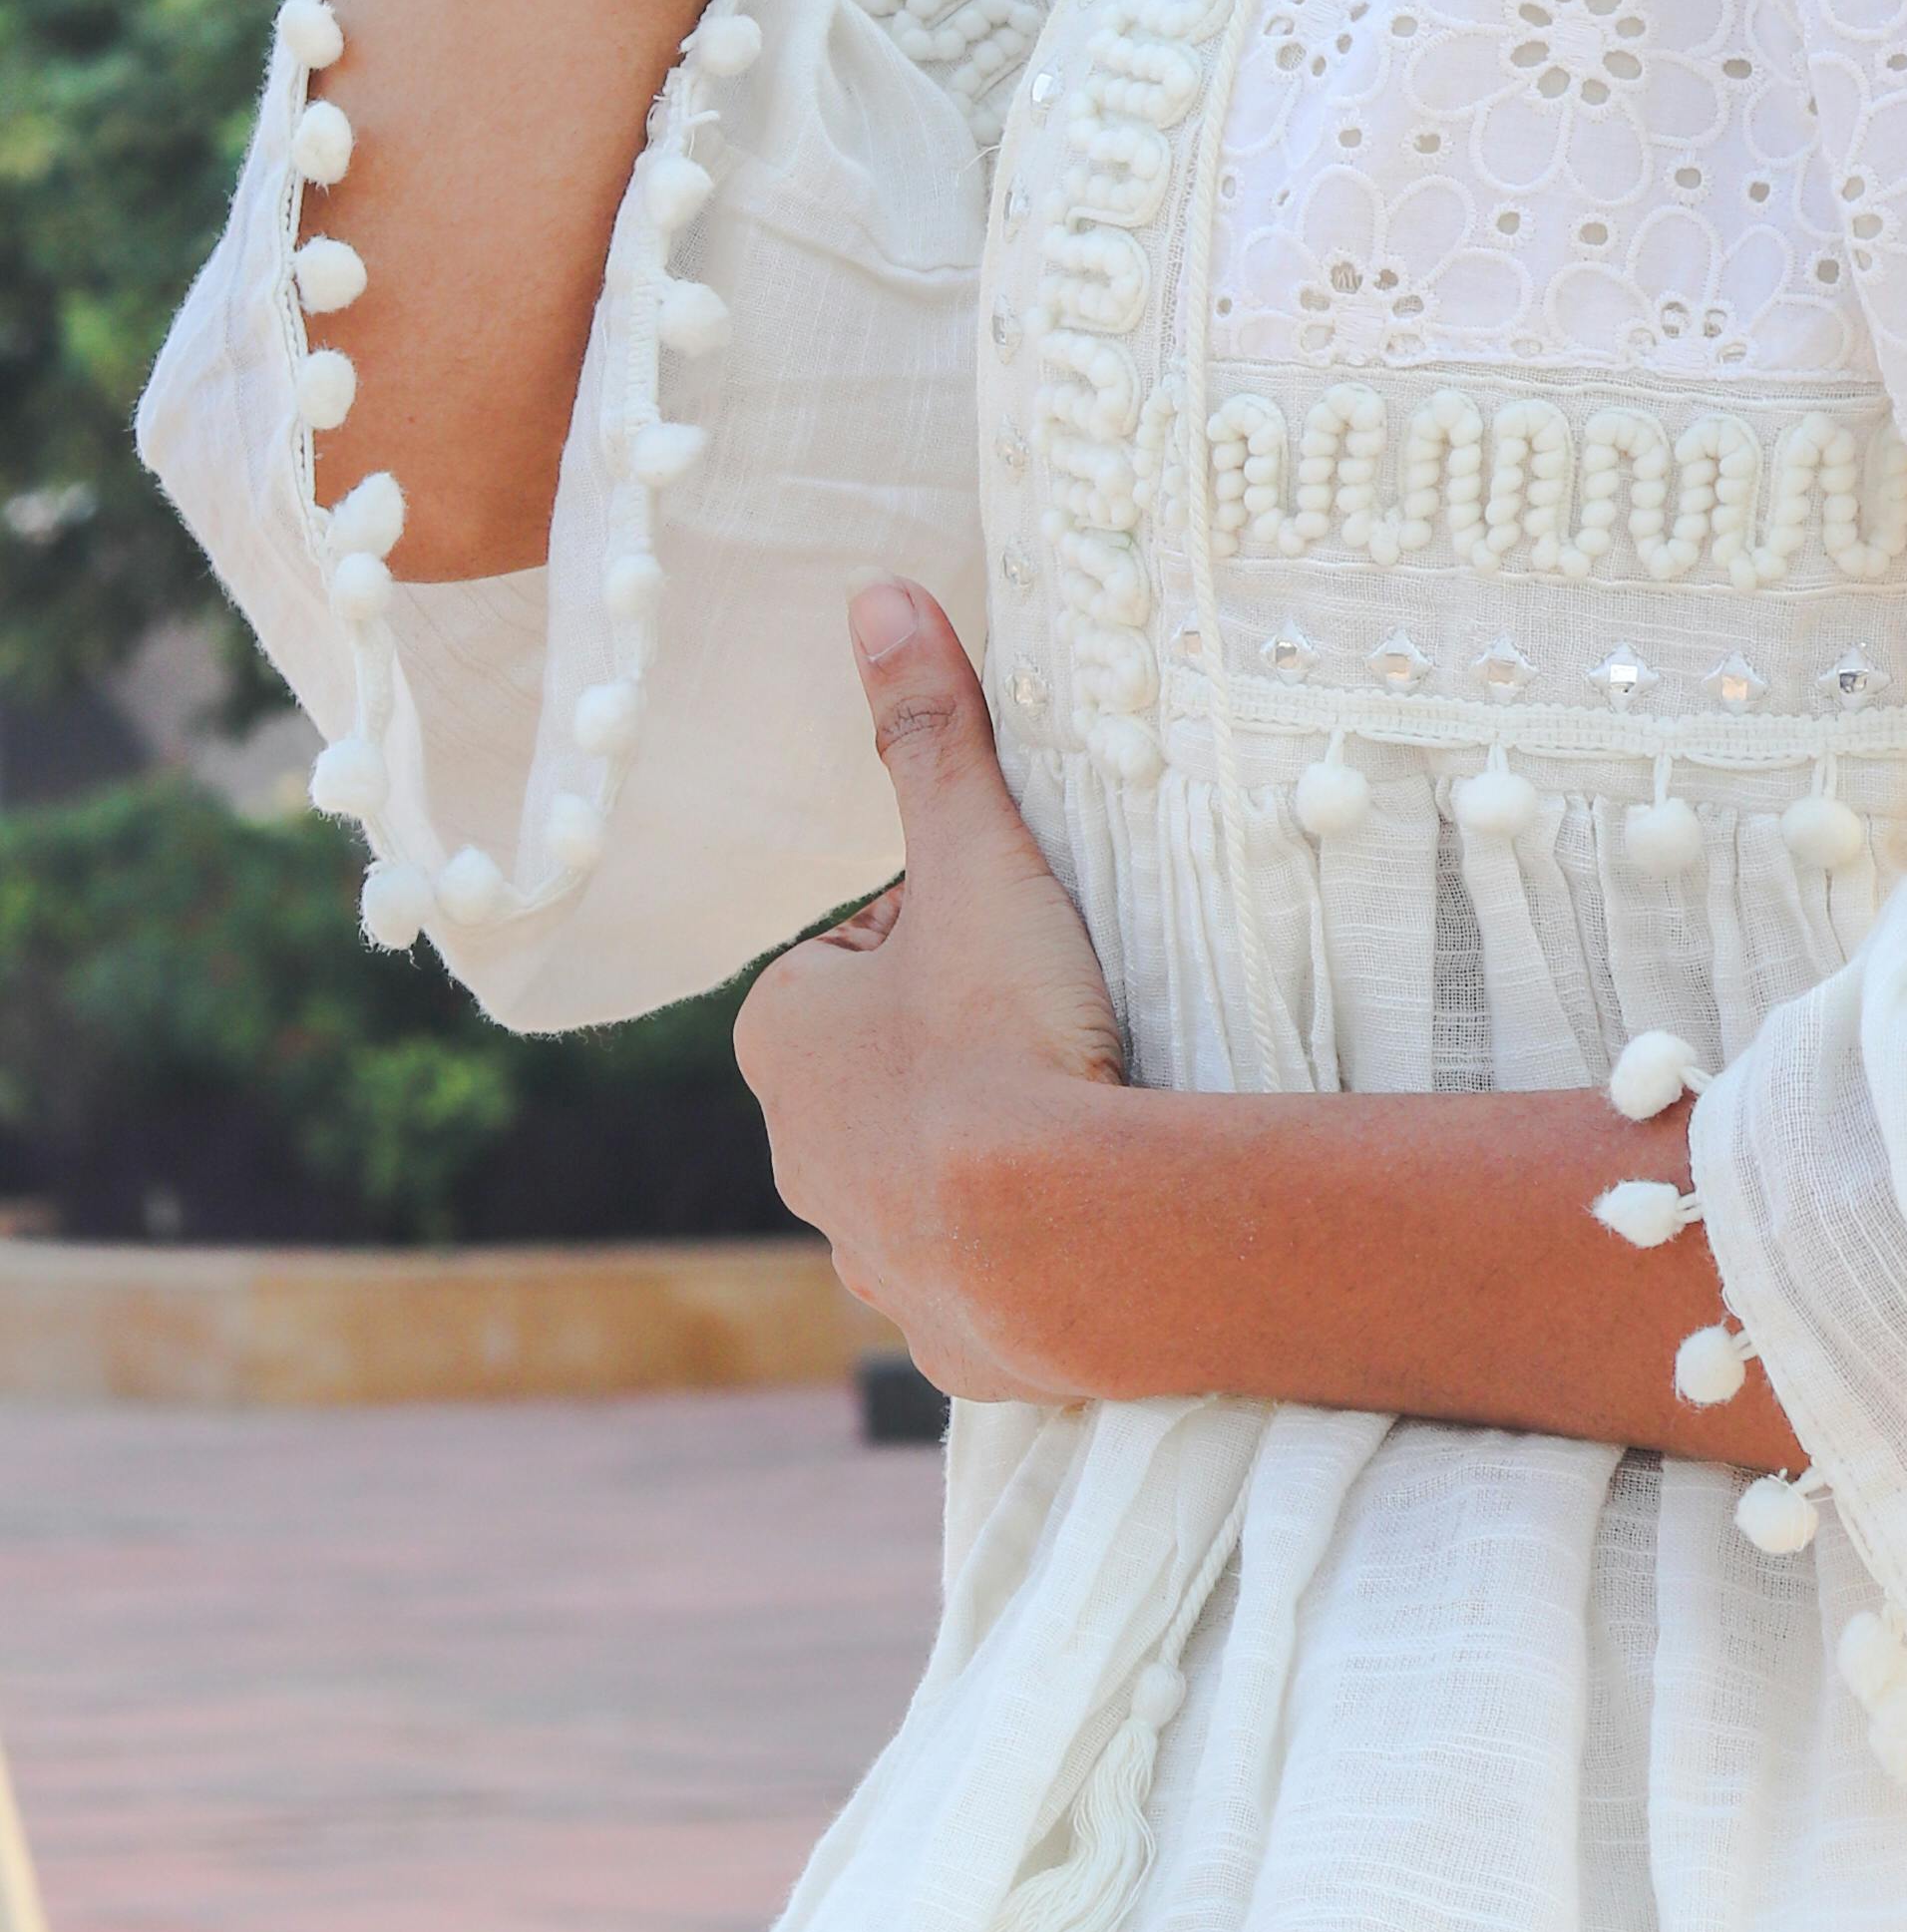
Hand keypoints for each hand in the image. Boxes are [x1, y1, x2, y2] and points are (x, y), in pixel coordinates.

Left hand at [735, 577, 1126, 1392]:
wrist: (1066, 1242)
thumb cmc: (1004, 1037)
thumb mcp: (978, 861)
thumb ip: (931, 737)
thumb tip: (879, 596)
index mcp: (786, 1037)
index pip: (854, 958)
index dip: (938, 937)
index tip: (1016, 936)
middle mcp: (800, 1154)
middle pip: (886, 1067)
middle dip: (961, 1044)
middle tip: (1064, 1018)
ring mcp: (868, 1256)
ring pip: (927, 1173)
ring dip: (995, 1147)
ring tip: (1091, 1115)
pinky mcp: (944, 1335)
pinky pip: (981, 1272)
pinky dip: (1029, 1243)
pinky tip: (1094, 1214)